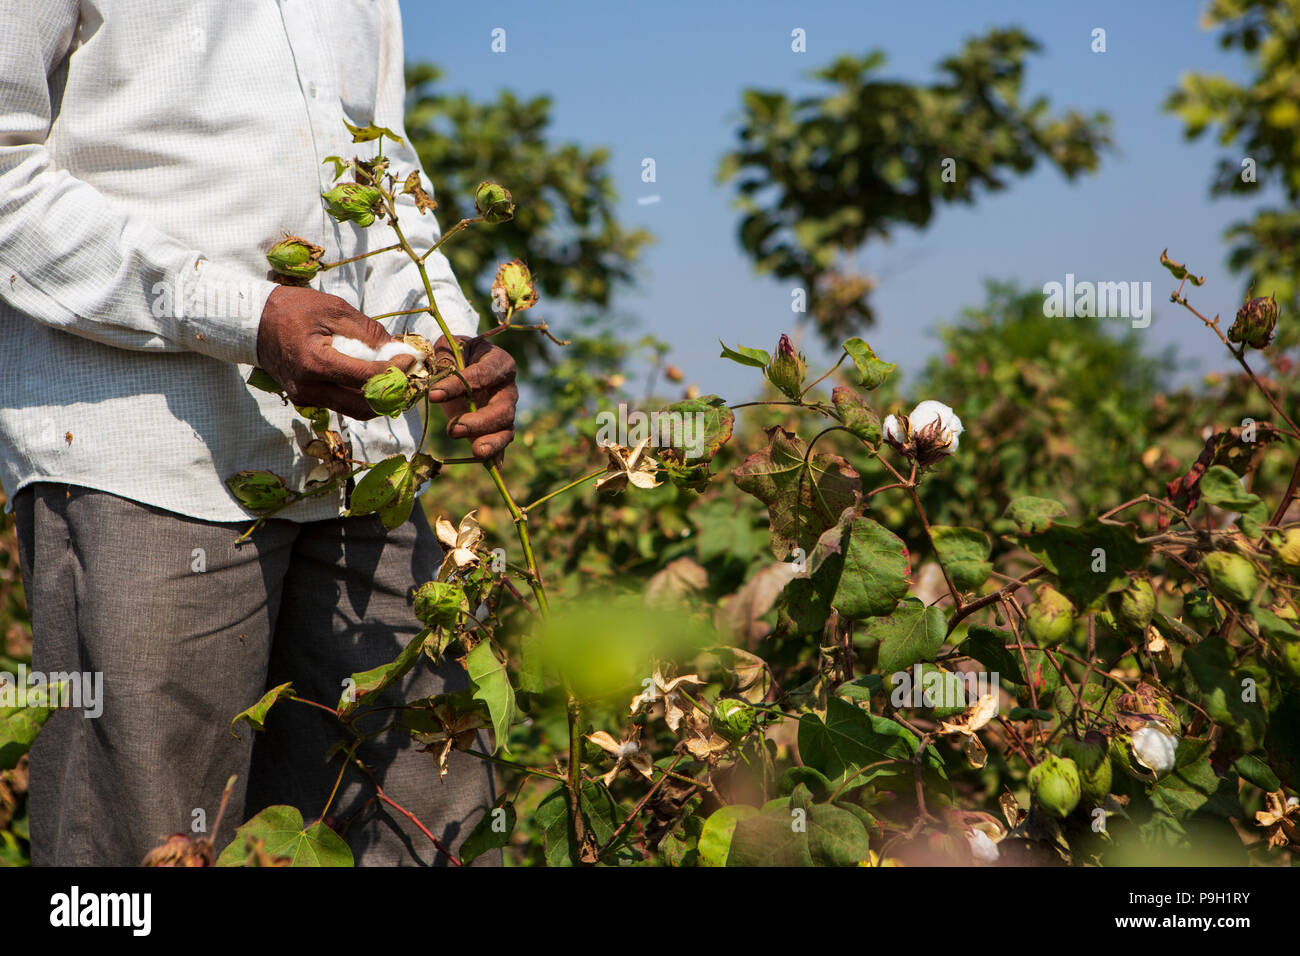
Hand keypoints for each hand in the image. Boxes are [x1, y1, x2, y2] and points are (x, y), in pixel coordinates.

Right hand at [256, 286, 414, 420]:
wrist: (253, 322)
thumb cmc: (294, 309)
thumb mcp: (334, 309)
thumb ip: (368, 331)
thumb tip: (398, 350)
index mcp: (315, 362)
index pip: (366, 378)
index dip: (395, 371)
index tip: (410, 359)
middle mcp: (309, 388)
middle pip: (364, 405)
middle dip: (393, 394)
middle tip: (411, 377)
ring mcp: (306, 397)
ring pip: (355, 410)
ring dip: (381, 399)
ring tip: (399, 380)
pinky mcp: (307, 399)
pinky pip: (342, 404)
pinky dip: (363, 396)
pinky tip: (377, 380)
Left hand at [428, 336, 517, 460]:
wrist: (462, 363)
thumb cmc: (456, 352)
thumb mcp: (448, 347)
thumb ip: (446, 358)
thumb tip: (441, 379)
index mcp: (500, 363)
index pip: (482, 375)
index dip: (459, 386)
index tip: (434, 396)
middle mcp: (508, 388)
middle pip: (502, 408)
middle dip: (479, 422)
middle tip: (453, 430)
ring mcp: (505, 409)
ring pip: (506, 429)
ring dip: (492, 442)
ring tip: (477, 453)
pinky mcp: (496, 427)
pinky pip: (500, 442)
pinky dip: (497, 455)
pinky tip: (492, 467)